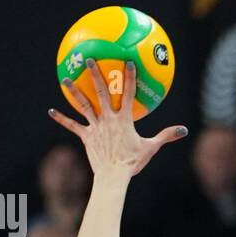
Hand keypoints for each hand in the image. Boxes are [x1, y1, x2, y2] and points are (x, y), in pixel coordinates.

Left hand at [49, 59, 187, 176]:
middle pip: (101, 92)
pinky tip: (50, 111)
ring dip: (75, 91)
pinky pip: (72, 125)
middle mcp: (108, 119)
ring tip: (66, 79)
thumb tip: (184, 130)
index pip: (128, 94)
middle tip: (88, 59)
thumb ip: (166, 135)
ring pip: (84, 105)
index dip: (129, 77)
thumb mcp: (151, 147)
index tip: (128, 62)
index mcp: (124, 119)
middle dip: (95, 74)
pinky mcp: (86, 136)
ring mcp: (95, 127)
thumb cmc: (132, 163)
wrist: (114, 177)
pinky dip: (62, 118)